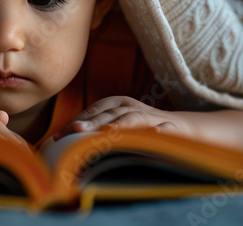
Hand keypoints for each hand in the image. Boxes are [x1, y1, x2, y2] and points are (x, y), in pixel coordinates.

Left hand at [52, 96, 195, 140]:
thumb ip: (95, 128)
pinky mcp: (171, 129)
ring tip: (108, 132)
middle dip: (92, 121)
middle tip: (74, 131)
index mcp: (118, 104)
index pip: (95, 110)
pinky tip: (157, 134)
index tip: (60, 135)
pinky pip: (167, 129)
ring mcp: (152, 117)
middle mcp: (133, 107)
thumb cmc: (140, 130)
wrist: (181, 129)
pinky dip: (162, 131)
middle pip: (110, 113)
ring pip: (135, 118)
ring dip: (122, 124)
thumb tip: (60, 138)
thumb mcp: (117, 125)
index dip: (79, 120)